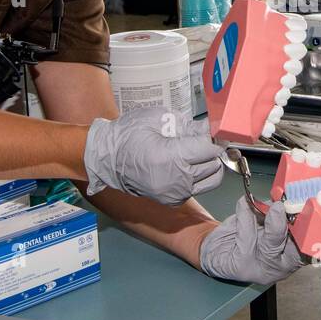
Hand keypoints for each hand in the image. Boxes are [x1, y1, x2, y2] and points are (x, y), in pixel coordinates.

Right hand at [83, 107, 221, 205]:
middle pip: (213, 165)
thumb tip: (209, 130)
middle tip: (202, 141)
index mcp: (172, 158)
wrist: (106, 158)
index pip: (210, 150)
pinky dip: (197, 177)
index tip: (213, 132)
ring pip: (210, 180)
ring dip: (208, 166)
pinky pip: (197, 188)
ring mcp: (175, 193)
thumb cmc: (129, 134)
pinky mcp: (172, 200)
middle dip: (211, 152)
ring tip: (196, 154)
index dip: (214, 138)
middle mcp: (177, 180)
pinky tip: (184, 166)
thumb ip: (187, 125)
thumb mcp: (158, 119)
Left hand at [199, 197, 320, 283]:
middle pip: (298, 251)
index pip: (318, 255)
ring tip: (276, 208)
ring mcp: (262, 266)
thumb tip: (296, 197)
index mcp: (294, 254)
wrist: (215, 249)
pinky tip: (244, 202)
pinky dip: (246, 213)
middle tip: (305, 212)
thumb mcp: (269, 221)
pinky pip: (247, 233)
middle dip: (304, 231)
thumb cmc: (248, 232)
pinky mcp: (242, 264)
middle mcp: (282, 264)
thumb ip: (284, 214)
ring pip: (273, 243)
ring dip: (275, 223)